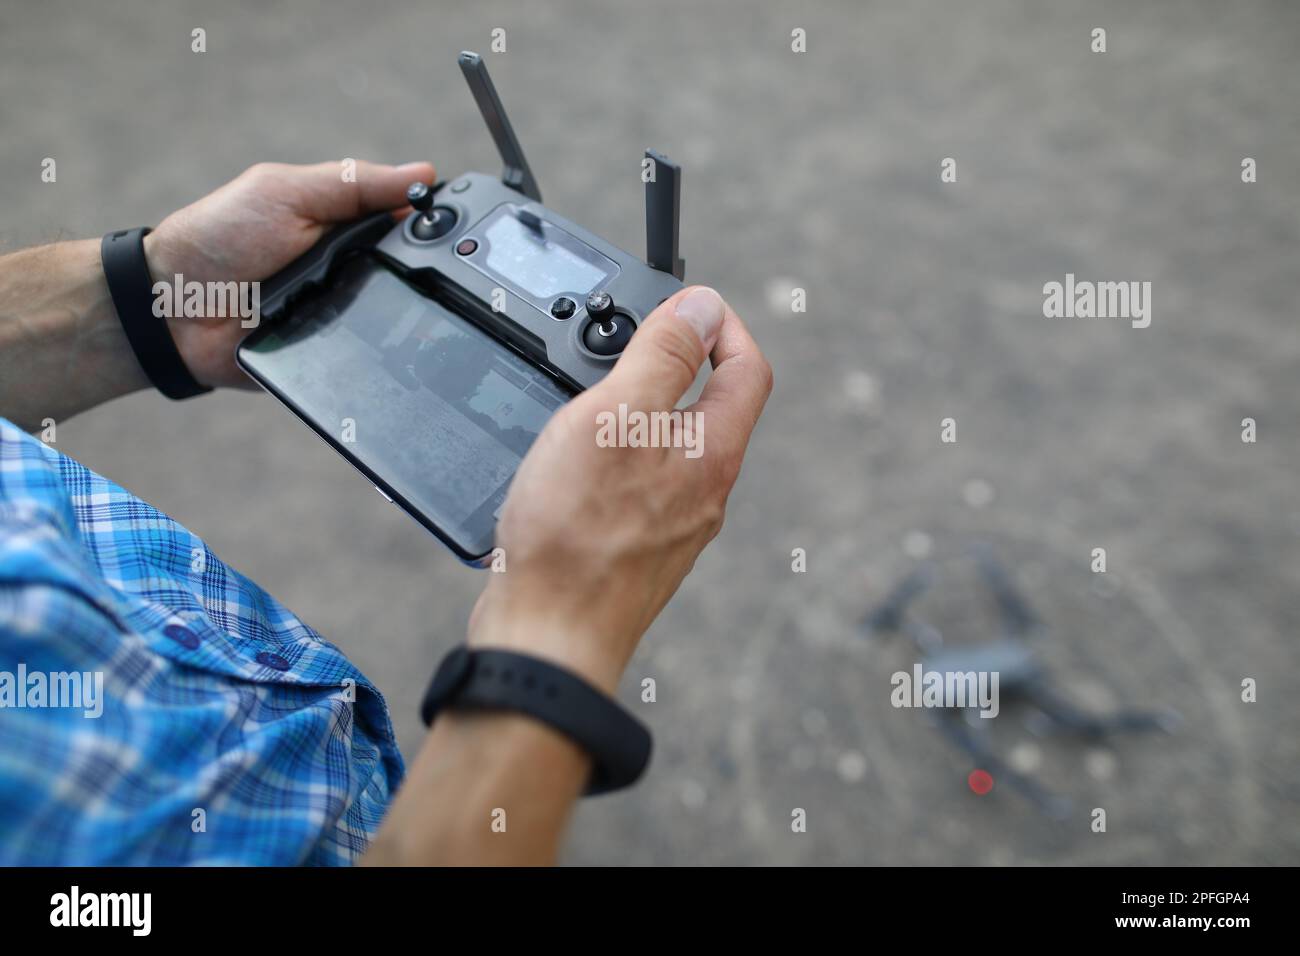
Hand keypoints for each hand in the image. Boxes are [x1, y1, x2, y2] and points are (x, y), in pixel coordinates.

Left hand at [143, 159, 434, 387]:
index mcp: (346, 225)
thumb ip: (353, 183)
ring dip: (404, 315)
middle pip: (412, 274)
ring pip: (398, 319)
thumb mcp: (287, 193)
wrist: (171, 308)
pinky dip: (378, 353)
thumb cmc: (220, 237)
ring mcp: (344, 315)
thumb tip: (424, 175)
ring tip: (414, 312)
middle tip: (441, 274)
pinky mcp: (333, 355)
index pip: (407, 224)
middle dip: (426, 274)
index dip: (435, 224)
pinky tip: (392, 349)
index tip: (460, 226)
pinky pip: (369, 358)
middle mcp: (352, 270)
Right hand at [467, 286, 772, 692]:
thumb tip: (701, 306)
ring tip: (590, 397)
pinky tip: (573, 463)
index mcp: (712, 453)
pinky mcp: (636, 550)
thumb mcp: (616, 417)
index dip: (723, 325)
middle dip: (674, 363)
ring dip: (638, 411)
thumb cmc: (576, 535)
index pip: (748, 369)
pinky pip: (637, 485)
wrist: (548, 638)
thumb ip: (662, 357)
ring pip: (669, 448)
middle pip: (711, 407)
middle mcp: (704, 492)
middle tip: (626, 343)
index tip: (684, 304)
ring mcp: (673, 527)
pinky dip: (614, 456)